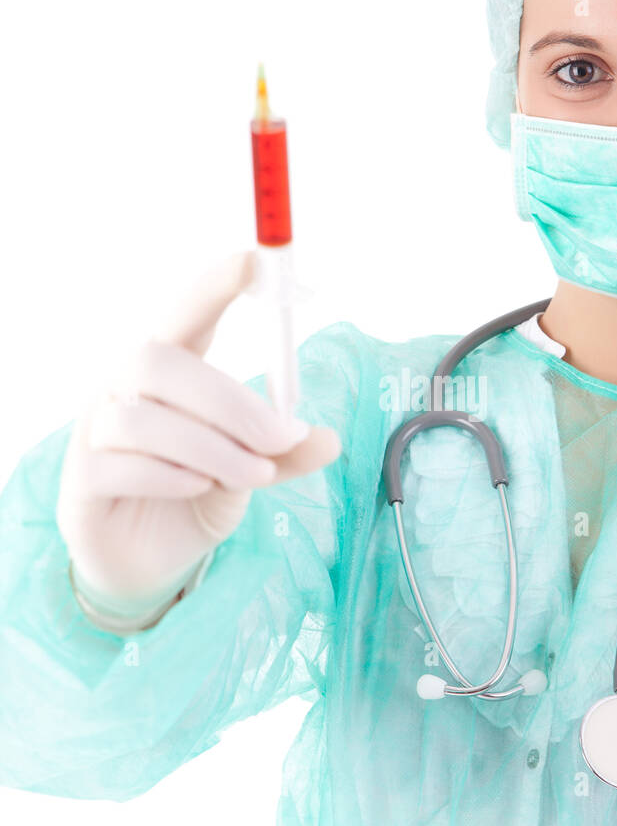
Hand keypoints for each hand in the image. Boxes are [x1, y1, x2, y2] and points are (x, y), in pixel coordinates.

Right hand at [57, 251, 340, 610]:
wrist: (148, 564)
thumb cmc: (195, 498)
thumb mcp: (251, 474)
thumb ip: (284, 454)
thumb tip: (328, 438)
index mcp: (168, 371)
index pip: (184, 314)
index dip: (213, 285)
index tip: (254, 260)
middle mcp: (122, 388)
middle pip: (160, 360)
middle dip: (231, 401)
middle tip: (280, 439)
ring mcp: (94, 431)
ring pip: (143, 417)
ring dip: (213, 448)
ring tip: (254, 475)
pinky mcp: (79, 481)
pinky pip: (119, 464)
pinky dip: (171, 476)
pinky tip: (199, 489)